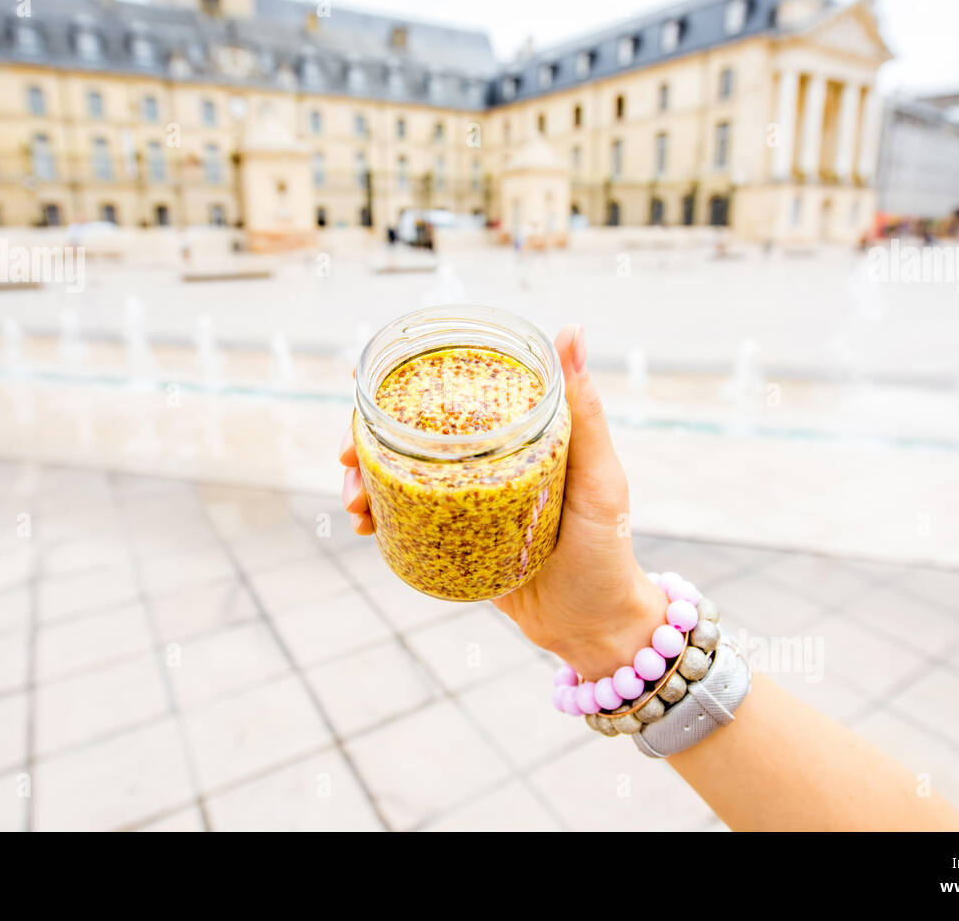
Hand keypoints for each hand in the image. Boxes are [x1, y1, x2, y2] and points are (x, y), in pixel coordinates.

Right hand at [338, 324, 665, 679]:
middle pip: (414, 441)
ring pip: (403, 481)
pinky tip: (364, 528)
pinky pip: (409, 523)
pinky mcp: (457, 544)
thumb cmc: (610, 549)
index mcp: (519, 437)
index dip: (403, 399)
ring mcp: (470, 505)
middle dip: (369, 448)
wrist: (597, 629)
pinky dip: (379, 520)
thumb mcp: (600, 478)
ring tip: (354, 506)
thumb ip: (584, 411)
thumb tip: (571, 329)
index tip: (370, 409)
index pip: (452, 403)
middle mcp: (489, 465)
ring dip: (367, 485)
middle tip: (348, 467)